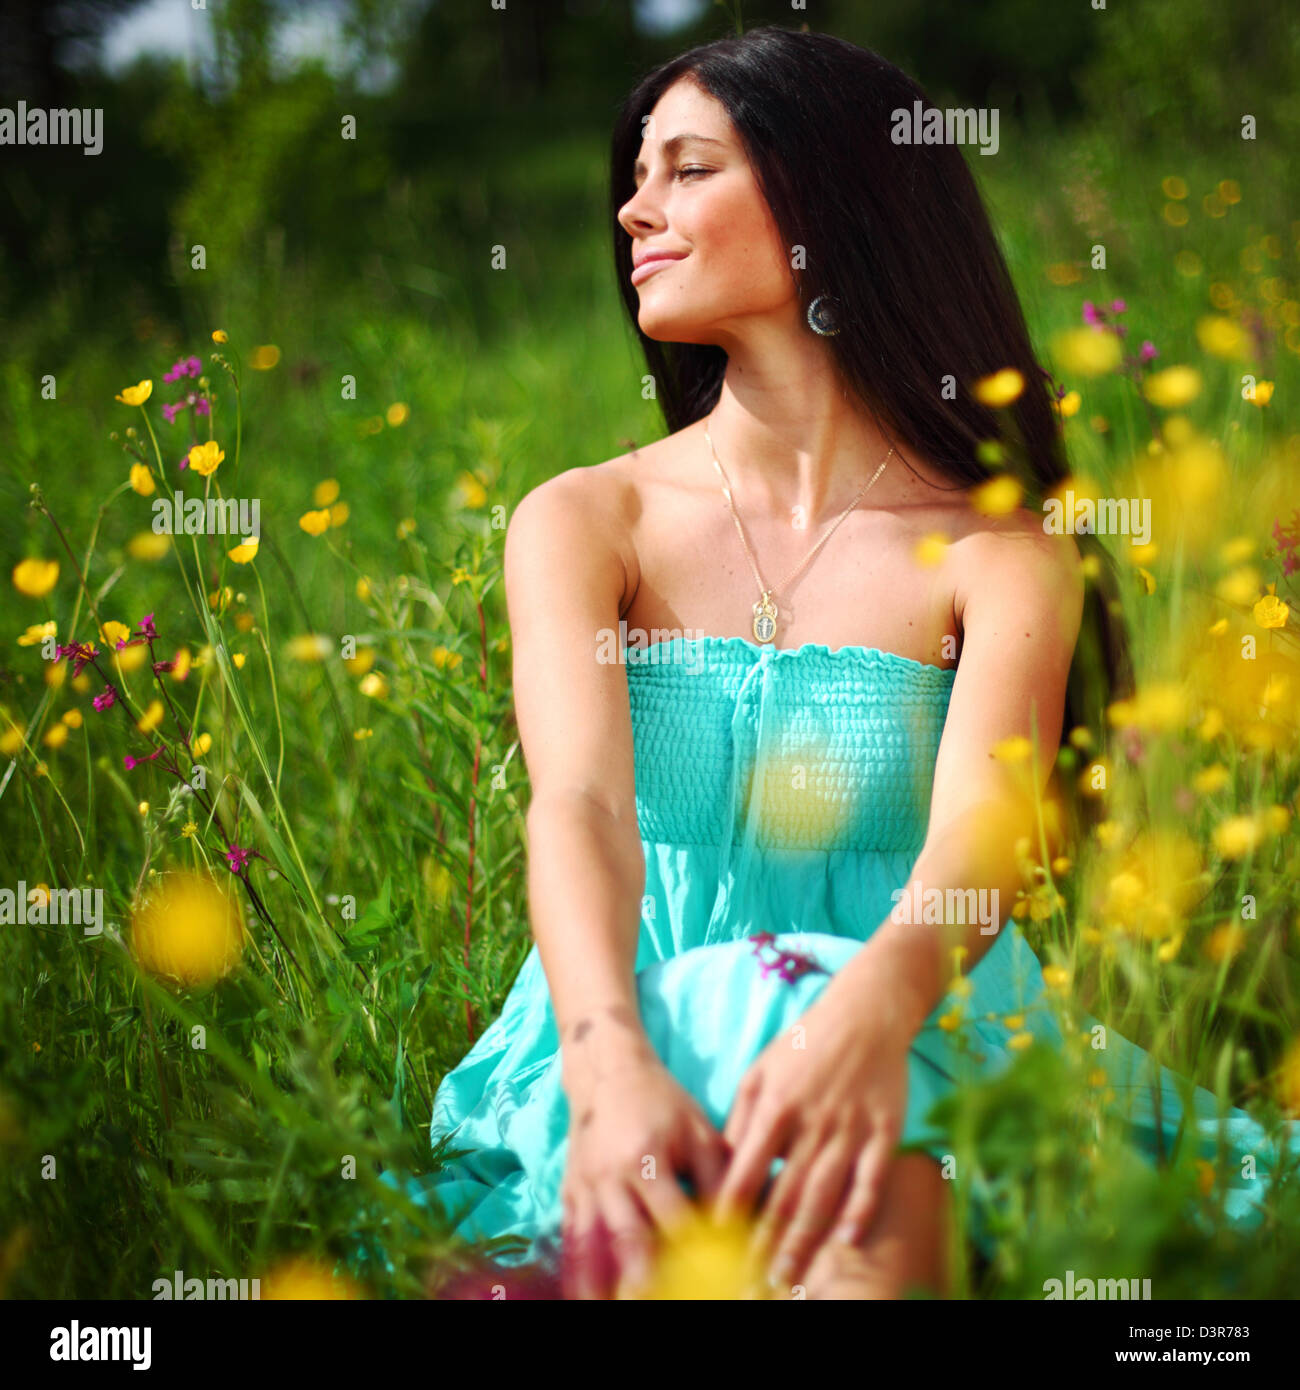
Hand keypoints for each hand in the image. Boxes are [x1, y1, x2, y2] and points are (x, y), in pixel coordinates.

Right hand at [561, 1045, 728, 1298]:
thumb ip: (719, 1177)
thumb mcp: (699, 1131)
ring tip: (613, 1309)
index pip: (674, 1220)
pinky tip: (589, 1295)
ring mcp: (585, 1186)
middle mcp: (611, 1177)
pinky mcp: (569, 1192)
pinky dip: (578, 1270)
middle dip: (644, 1282)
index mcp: (647, 1158)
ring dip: (602, 1285)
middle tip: (662, 1302)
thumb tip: (741, 1226)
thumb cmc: (662, 1102)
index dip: (695, 1257)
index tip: (716, 1283)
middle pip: (628, 1240)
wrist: (606, 1073)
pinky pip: (571, 1238)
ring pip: (592, 1246)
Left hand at [712, 975, 912, 1292]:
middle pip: (784, 1196)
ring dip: (805, 1243)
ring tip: (788, 1278)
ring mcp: (850, 1130)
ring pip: (824, 1197)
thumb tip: (724, 1164)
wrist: (866, 1014)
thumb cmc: (805, 1043)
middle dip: (766, 1245)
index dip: (730, 1212)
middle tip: (751, 1282)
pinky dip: (858, 1213)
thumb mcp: (760, 1070)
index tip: (715, 1246)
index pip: (746, 1171)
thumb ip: (741, 1117)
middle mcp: (811, 1122)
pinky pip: (870, 1181)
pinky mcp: (884, 1132)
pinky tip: (846, 1242)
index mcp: (775, 1106)